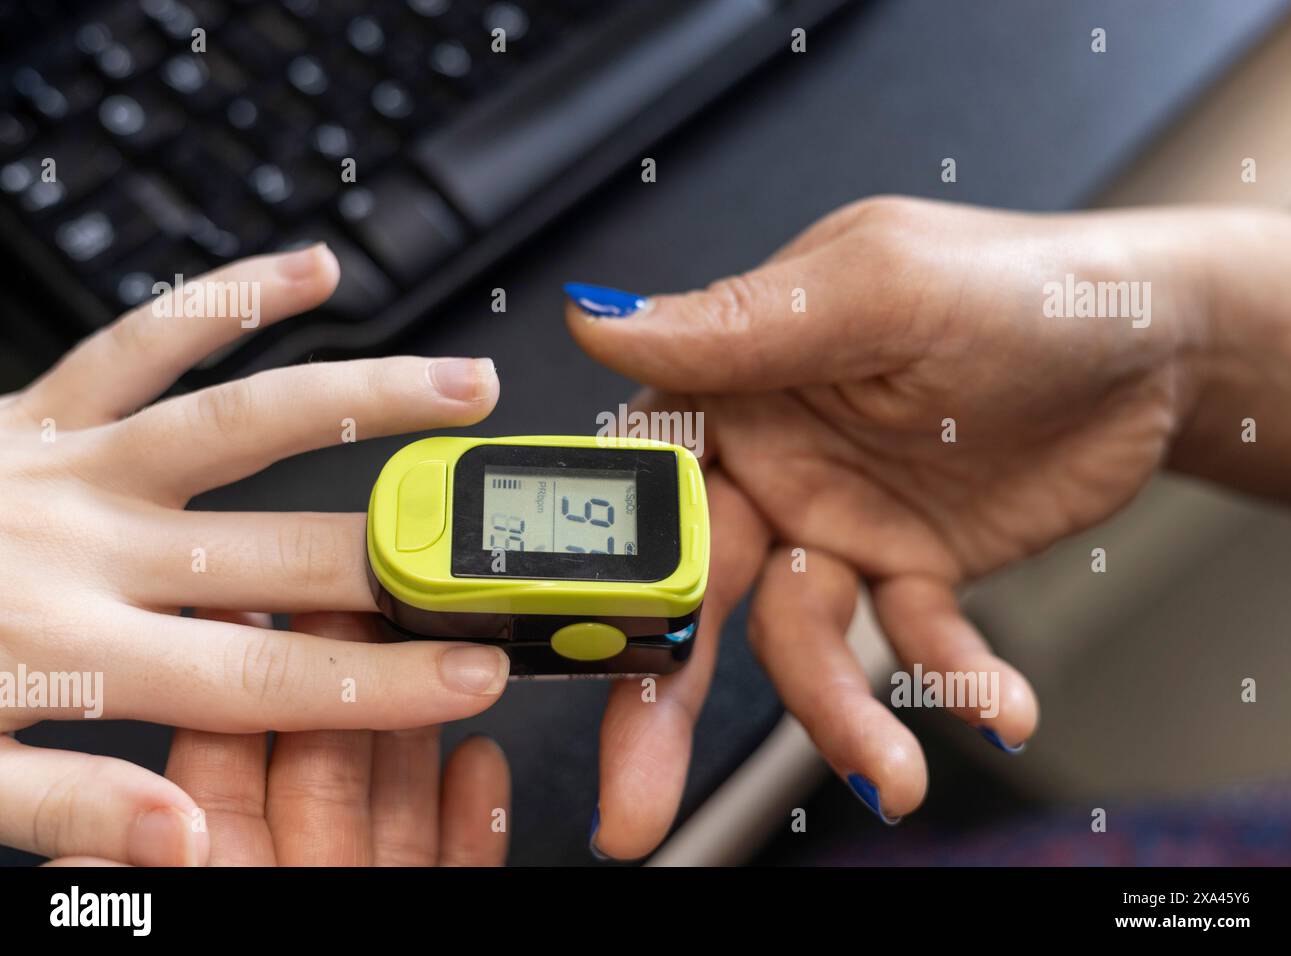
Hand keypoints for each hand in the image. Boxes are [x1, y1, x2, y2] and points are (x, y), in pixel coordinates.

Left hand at [0, 247, 508, 863]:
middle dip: (403, 554)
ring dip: (364, 402)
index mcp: (70, 653)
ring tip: (461, 390)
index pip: (265, 680)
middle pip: (282, 553)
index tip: (474, 672)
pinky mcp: (40, 406)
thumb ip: (70, 805)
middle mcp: (88, 548)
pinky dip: (232, 295)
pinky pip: (145, 336)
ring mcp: (72, 466)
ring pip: (243, 421)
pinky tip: (313, 271)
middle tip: (499, 544)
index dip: (382, 682)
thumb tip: (192, 838)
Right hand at [566, 196, 1290, 854]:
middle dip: (660, 694)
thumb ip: (744, 321)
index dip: (608, 566)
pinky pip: (915, 642)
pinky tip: (998, 707)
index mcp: (737, 383)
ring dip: (836, 711)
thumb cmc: (1016, 285)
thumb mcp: (882, 290)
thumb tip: (598, 320)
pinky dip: (951, 682)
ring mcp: (840, 522)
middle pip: (696, 586)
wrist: (1150, 342)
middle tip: (631, 798)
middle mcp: (772, 462)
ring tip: (890, 774)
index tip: (597, 649)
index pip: (645, 483)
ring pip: (802, 636)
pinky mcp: (913, 570)